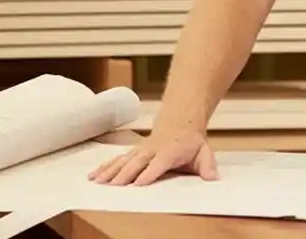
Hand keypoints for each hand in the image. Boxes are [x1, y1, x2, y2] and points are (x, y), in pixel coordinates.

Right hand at [87, 125, 217, 185]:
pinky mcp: (133, 152)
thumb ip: (207, 164)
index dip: (149, 173)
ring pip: (123, 160)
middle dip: (124, 174)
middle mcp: (153, 150)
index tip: (138, 183)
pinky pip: (117, 159)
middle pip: (137, 162)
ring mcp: (141, 150)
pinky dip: (105, 167)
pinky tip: (93, 175)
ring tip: (97, 182)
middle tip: (112, 186)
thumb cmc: (191, 141)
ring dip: (110, 171)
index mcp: (170, 151)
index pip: (159, 163)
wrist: (181, 119)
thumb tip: (212, 177)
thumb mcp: (204, 151)